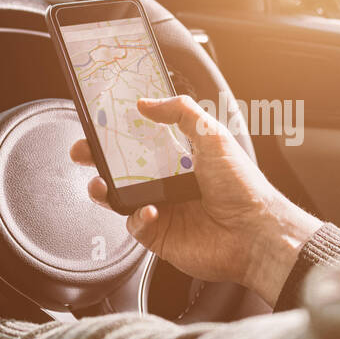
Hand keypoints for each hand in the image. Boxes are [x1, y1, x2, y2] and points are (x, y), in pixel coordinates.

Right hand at [70, 95, 320, 305]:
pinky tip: (149, 210)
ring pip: (120, 197)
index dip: (118, 131)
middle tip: (83, 151)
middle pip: (122, 167)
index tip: (98, 122)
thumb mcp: (213, 135)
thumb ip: (181, 112)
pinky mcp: (159, 235)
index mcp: (181, 155)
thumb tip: (146, 103)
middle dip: (98, 158)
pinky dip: (136, 216)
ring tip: (100, 183)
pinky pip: (134, 224)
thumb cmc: (243, 186)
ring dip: (105, 188)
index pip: (141, 139)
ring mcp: (162, 209)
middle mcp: (168, 182)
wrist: (256, 234)